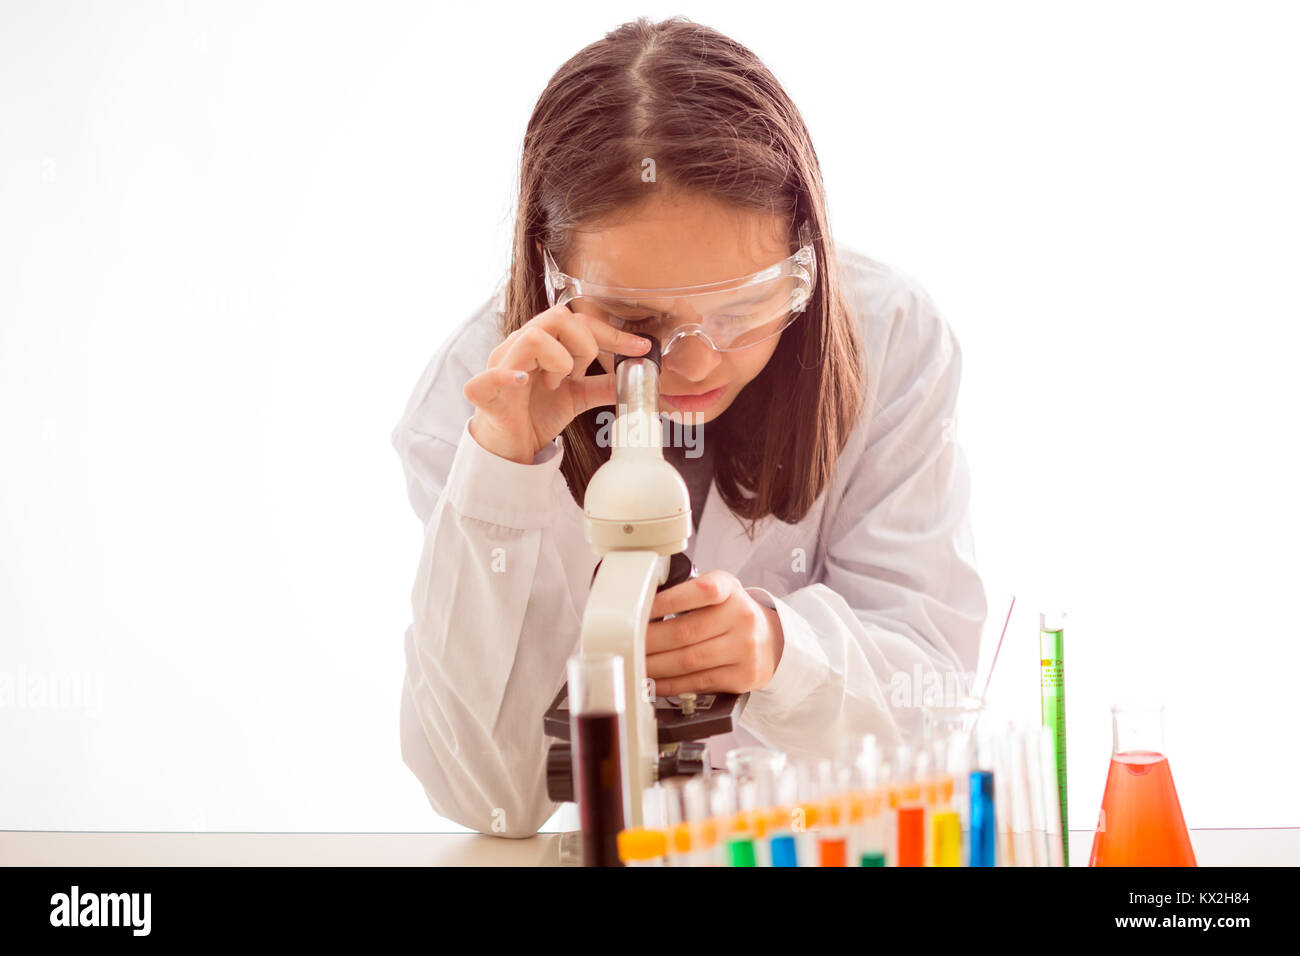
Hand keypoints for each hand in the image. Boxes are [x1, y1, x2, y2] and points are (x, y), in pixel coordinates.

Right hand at [463, 304, 651, 464]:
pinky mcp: (483, 392)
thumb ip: (602, 385)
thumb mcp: (576, 397)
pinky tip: (523, 382)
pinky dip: (508, 376)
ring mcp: (499, 366)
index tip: (641, 348)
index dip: (612, 333)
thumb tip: (636, 378)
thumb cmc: (534, 415)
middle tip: (582, 373)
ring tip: (555, 385)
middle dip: (584, 345)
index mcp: (540, 343)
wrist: (506, 448)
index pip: (577, 320)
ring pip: (533, 338)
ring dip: (558, 362)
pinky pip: (490, 377)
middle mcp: (518, 346)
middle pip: (557, 317)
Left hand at [644, 570, 784, 696]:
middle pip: (685, 632)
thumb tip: (641, 606)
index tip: (641, 609)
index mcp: (730, 590)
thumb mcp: (719, 591)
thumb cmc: (732, 614)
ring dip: (655, 666)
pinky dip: (671, 684)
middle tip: (626, 644)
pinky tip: (655, 682)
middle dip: (649, 641)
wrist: (771, 641)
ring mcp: (744, 649)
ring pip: (689, 661)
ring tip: (635, 664)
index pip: (700, 590)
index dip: (667, 601)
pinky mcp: (743, 677)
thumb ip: (687, 593)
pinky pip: (698, 683)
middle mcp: (741, 617)